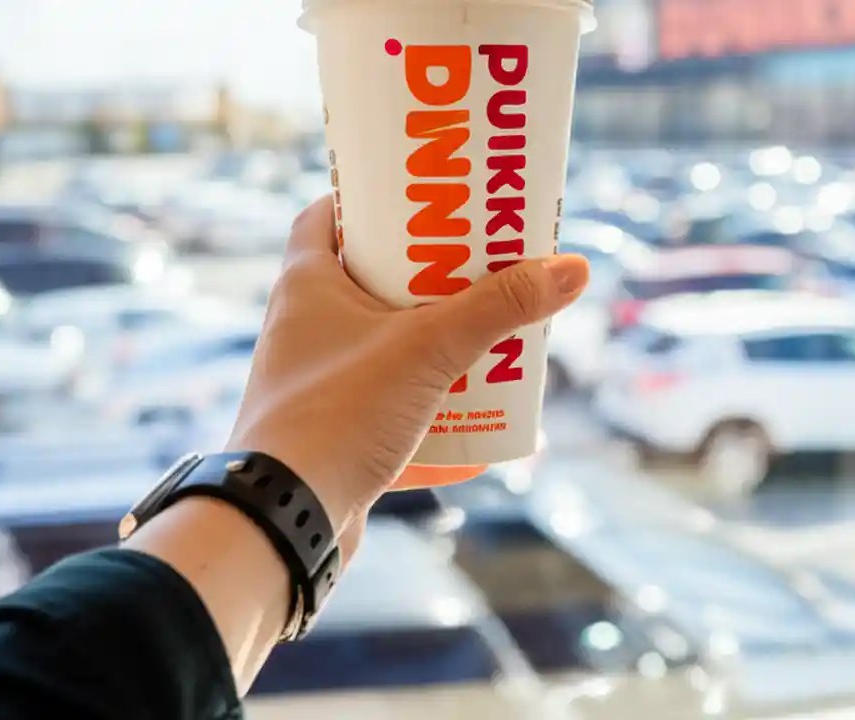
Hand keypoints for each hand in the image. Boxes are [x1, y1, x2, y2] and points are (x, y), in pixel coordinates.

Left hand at [227, 197, 587, 553]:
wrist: (284, 515)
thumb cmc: (339, 414)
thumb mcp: (429, 349)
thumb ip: (500, 308)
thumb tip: (570, 268)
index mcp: (307, 285)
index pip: (328, 215)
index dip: (373, 201)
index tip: (426, 200)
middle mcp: (303, 328)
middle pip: (370, 281)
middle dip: (429, 279)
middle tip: (482, 270)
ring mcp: (316, 383)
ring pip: (384, 348)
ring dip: (434, 346)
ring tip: (490, 340)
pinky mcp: (332, 435)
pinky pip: (388, 408)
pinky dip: (430, 412)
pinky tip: (476, 423)